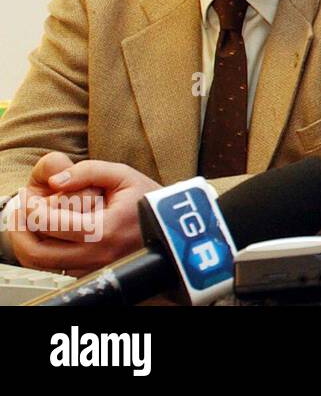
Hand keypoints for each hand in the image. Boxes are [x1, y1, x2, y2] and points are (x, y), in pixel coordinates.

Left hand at [12, 158, 159, 275]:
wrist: (176, 228)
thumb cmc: (149, 200)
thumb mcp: (123, 175)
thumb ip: (88, 171)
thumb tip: (55, 180)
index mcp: (104, 230)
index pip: (47, 223)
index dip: (29, 207)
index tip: (28, 196)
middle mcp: (97, 256)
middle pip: (36, 252)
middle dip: (19, 230)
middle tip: (20, 211)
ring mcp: (94, 269)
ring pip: (41, 265)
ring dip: (27, 243)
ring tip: (29, 222)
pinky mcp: (93, 275)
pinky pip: (56, 269)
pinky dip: (43, 252)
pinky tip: (47, 234)